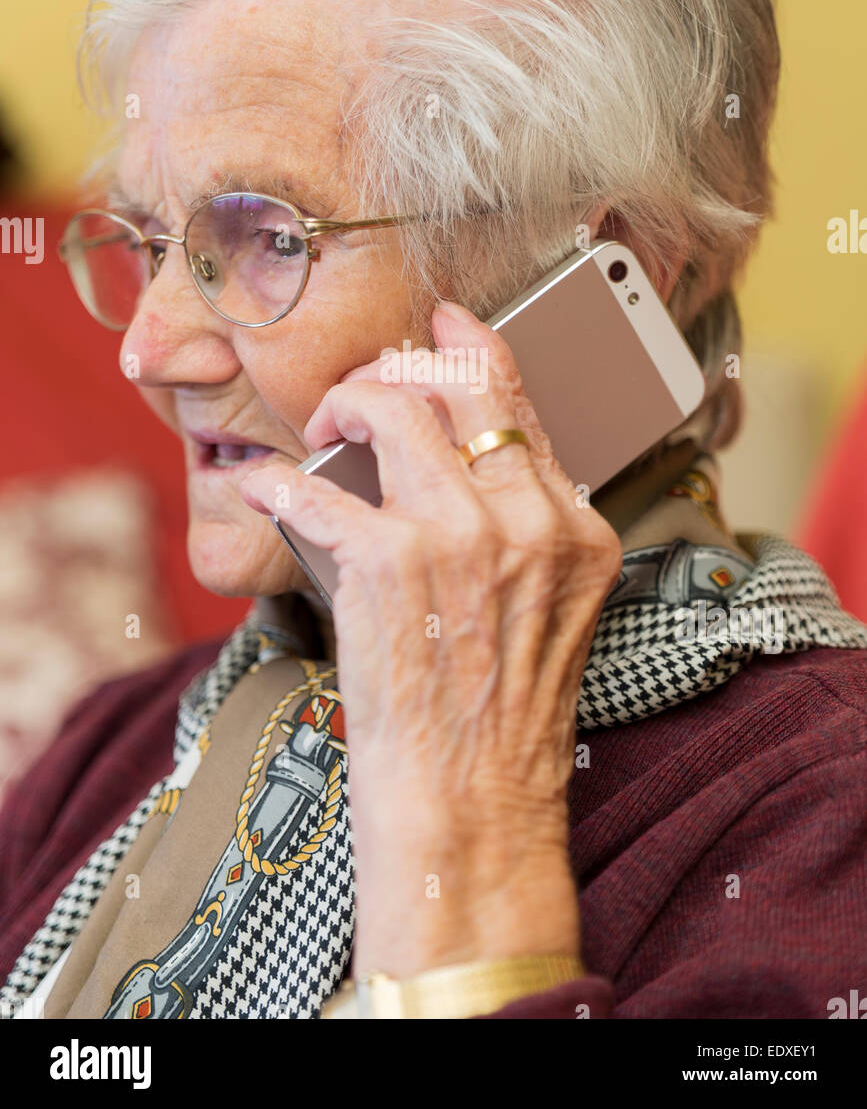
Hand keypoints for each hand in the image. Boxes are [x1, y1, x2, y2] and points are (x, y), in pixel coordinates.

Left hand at [240, 300, 621, 978]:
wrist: (474, 804)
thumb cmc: (497, 717)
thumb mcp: (542, 609)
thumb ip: (512, 528)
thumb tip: (431, 454)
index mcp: (575, 528)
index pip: (522, 406)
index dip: (475, 349)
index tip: (445, 325)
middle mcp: (528, 518)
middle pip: (458, 382)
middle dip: (398, 367)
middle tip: (361, 389)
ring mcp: (459, 534)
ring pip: (389, 405)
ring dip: (340, 406)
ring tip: (320, 433)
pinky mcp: (387, 560)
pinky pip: (310, 485)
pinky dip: (273, 482)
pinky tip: (262, 486)